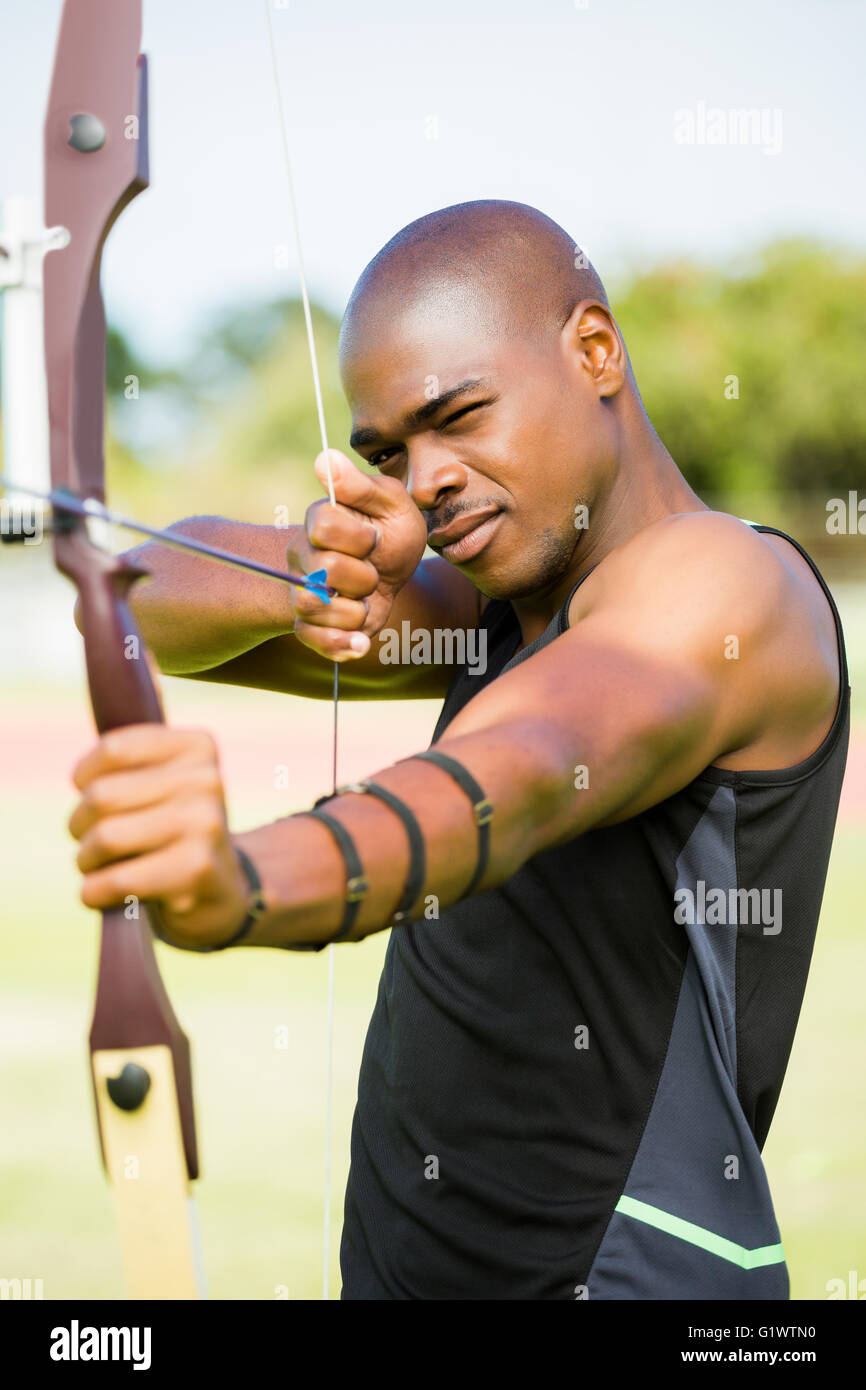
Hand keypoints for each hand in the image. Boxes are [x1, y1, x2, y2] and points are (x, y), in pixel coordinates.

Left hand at [69, 725, 249, 950]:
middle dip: (80, 825)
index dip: (85, 778)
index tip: (95, 797)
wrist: (219, 889)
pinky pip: (117, 880)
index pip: (112, 750)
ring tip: (98, 867)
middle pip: (101, 795)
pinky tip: (103, 894)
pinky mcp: (196, 871)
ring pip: (105, 837)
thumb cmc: (170, 831)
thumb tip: (83, 780)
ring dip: (86, 860)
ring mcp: (205, 825)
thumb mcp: (157, 783)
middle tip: (91, 841)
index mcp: (197, 748)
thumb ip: (121, 765)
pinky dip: (94, 893)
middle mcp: (207, 780)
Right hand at [287, 448, 426, 661]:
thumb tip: (325, 457)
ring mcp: (304, 590)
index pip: (323, 528)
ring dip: (354, 611)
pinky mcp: (313, 624)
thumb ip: (360, 485)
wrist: (396, 567)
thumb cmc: (392, 529)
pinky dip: (340, 645)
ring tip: (368, 601)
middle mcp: (303, 556)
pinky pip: (312, 639)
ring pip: (312, 607)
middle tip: (374, 570)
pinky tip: (361, 641)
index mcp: (319, 520)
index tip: (374, 538)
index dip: (357, 538)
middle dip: (362, 576)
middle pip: (321, 572)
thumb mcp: (391, 502)